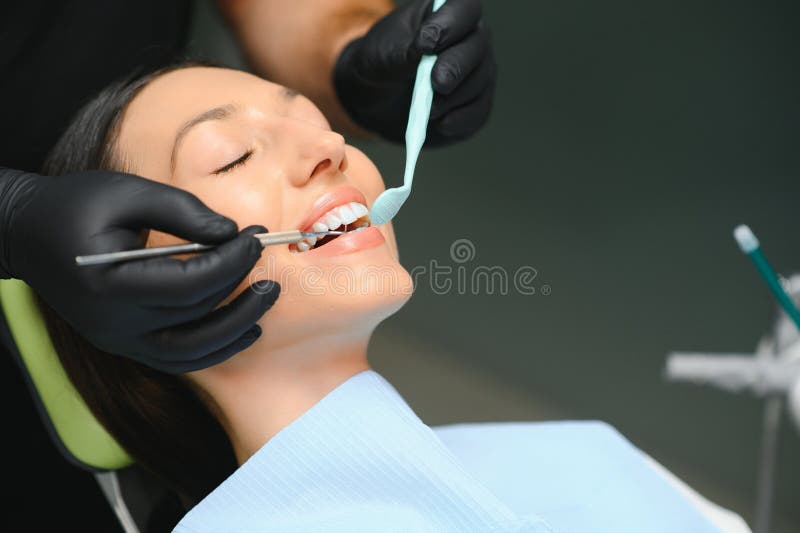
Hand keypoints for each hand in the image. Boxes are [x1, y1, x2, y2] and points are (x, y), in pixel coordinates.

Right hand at [0, 169, 279, 372]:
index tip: (254, 236)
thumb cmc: (75, 205)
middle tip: (268, 263)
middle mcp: (113, 323)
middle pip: (195, 315)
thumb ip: (182, 210)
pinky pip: (178, 358)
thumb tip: (231, 233)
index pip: (188, 284)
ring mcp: (119, 340)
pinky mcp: (125, 344)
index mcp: (108, 283)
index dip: (230, 262)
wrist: (28, 234)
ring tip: (266, 300)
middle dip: (239, 286)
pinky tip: (246, 330)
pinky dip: (216, 349)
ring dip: (236, 328)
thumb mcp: (127, 192)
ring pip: (192, 350)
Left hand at [334, 0, 495, 145]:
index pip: (465, 8)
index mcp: (447, 14)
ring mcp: (477, 72)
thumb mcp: (382, 54)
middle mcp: (470, 39)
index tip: (426, 44)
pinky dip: (459, 120)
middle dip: (456, 67)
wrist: (378, 97)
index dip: (451, 24)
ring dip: (452, 99)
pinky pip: (478, 112)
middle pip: (478, 47)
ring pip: (479, 83)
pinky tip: (440, 124)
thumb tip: (425, 51)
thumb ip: (404, 51)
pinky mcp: (475, 104)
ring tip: (426, 109)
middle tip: (436, 83)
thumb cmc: (382, 63)